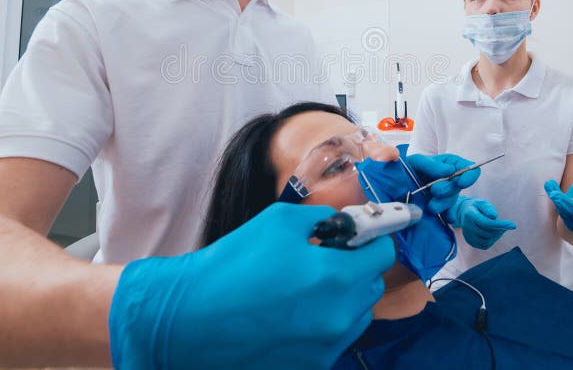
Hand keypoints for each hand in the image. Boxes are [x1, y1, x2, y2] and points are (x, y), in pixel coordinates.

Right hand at [108, 203, 394, 368]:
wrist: (189, 319)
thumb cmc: (232, 264)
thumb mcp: (280, 221)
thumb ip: (325, 218)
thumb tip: (346, 222)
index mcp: (337, 277)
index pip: (383, 254)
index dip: (373, 238)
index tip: (363, 233)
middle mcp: (339, 318)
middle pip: (372, 286)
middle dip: (357, 267)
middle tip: (328, 256)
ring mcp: (325, 349)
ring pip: (356, 317)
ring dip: (343, 297)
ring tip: (305, 287)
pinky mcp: (309, 368)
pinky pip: (332, 339)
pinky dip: (323, 322)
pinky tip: (291, 312)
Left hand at [405, 153, 480, 214]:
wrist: (400, 182)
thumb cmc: (411, 167)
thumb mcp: (418, 161)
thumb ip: (432, 165)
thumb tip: (449, 171)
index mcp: (451, 164)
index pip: (470, 168)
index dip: (469, 176)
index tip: (461, 183)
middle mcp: (452, 179)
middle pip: (459, 187)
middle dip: (448, 190)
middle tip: (434, 191)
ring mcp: (448, 194)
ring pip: (452, 200)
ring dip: (443, 204)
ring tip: (431, 206)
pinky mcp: (443, 206)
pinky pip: (449, 212)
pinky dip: (448, 216)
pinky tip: (446, 218)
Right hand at [447, 196, 515, 248]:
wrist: (464, 213)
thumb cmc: (477, 207)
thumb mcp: (482, 202)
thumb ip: (488, 208)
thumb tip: (493, 216)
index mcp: (469, 214)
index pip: (486, 223)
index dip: (501, 225)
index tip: (513, 225)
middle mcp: (466, 226)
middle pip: (488, 233)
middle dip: (500, 230)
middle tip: (505, 224)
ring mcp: (467, 235)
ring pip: (487, 241)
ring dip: (496, 236)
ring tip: (499, 228)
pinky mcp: (470, 241)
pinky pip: (484, 246)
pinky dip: (492, 241)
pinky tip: (493, 233)